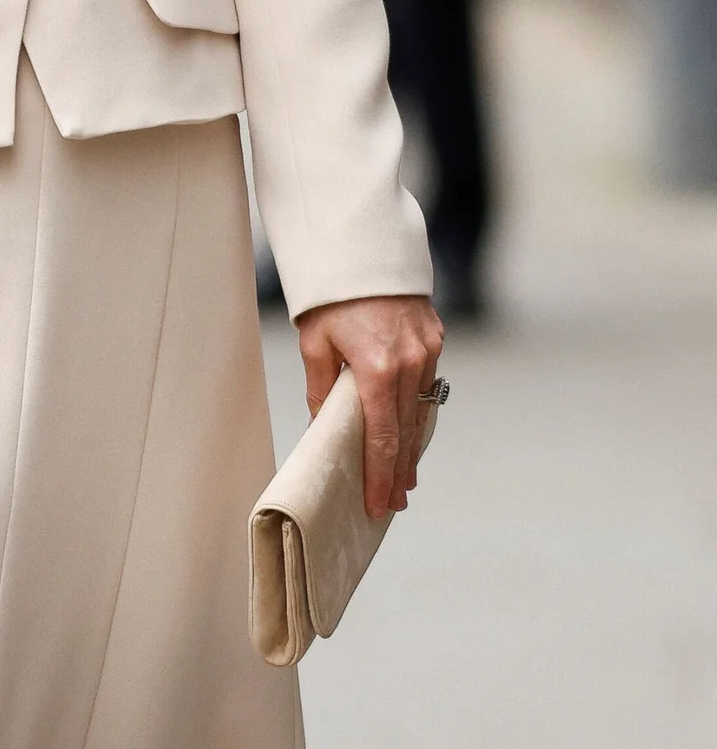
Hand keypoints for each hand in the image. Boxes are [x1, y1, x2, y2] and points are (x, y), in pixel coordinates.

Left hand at [296, 294, 443, 521]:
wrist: (361, 244)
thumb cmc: (330, 294)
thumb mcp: (315, 342)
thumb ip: (322, 387)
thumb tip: (323, 426)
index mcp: (377, 368)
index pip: (382, 437)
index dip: (382, 475)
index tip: (381, 503)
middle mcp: (410, 362)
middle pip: (406, 431)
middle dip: (400, 470)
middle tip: (395, 502)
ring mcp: (427, 349)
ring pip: (421, 410)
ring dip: (413, 446)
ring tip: (405, 477)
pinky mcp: (434, 336)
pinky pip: (429, 385)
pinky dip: (419, 412)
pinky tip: (412, 431)